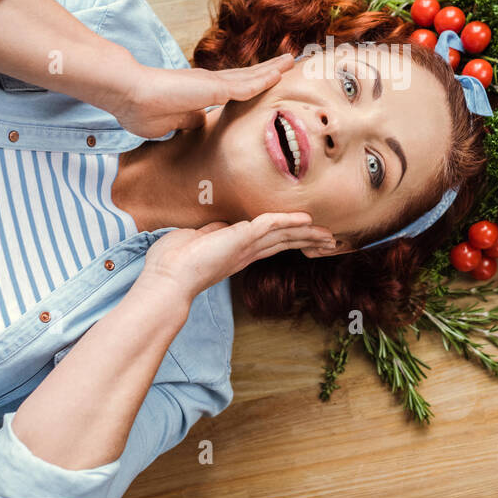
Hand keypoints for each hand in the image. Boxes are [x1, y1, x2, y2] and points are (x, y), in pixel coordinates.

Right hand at [108, 53, 295, 138]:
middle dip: (268, 72)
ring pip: (251, 77)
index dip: (249, 86)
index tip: (264, 85)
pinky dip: (265, 80)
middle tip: (288, 64)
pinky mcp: (213, 87)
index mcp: (200, 94)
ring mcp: (212, 84)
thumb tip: (198, 123)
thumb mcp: (169, 124)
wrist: (127, 93)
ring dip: (273, 70)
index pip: (232, 90)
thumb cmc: (139, 109)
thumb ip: (187, 121)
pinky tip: (282, 74)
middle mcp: (210, 84)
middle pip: (247, 77)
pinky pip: (247, 85)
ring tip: (292, 60)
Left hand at [136, 212, 337, 304]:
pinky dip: (289, 220)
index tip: (306, 237)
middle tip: (330, 242)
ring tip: (329, 237)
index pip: (269, 243)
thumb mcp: (195, 239)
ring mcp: (245, 246)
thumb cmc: (173, 262)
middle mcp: (245, 251)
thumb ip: (211, 232)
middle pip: (283, 242)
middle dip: (307, 240)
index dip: (289, 238)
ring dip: (307, 234)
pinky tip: (306, 219)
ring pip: (283, 236)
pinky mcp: (242, 237)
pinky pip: (271, 224)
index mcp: (236, 252)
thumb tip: (218, 225)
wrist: (167, 278)